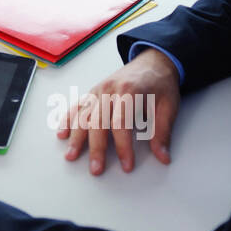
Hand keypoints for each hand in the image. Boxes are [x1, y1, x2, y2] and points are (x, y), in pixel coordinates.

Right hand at [56, 47, 180, 174]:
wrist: (153, 61)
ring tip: (71, 156)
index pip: (121, 123)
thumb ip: (163, 132)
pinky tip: (62, 133)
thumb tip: (162, 157)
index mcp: (129, 91)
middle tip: (96, 169)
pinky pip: (77, 106)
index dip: (122, 146)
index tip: (126, 165)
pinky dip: (67, 119)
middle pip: (97, 121)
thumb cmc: (160, 83)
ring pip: (83, 115)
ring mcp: (98, 90)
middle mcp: (109, 89)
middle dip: (95, 148)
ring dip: (76, 137)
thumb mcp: (169, 106)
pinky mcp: (93, 92)